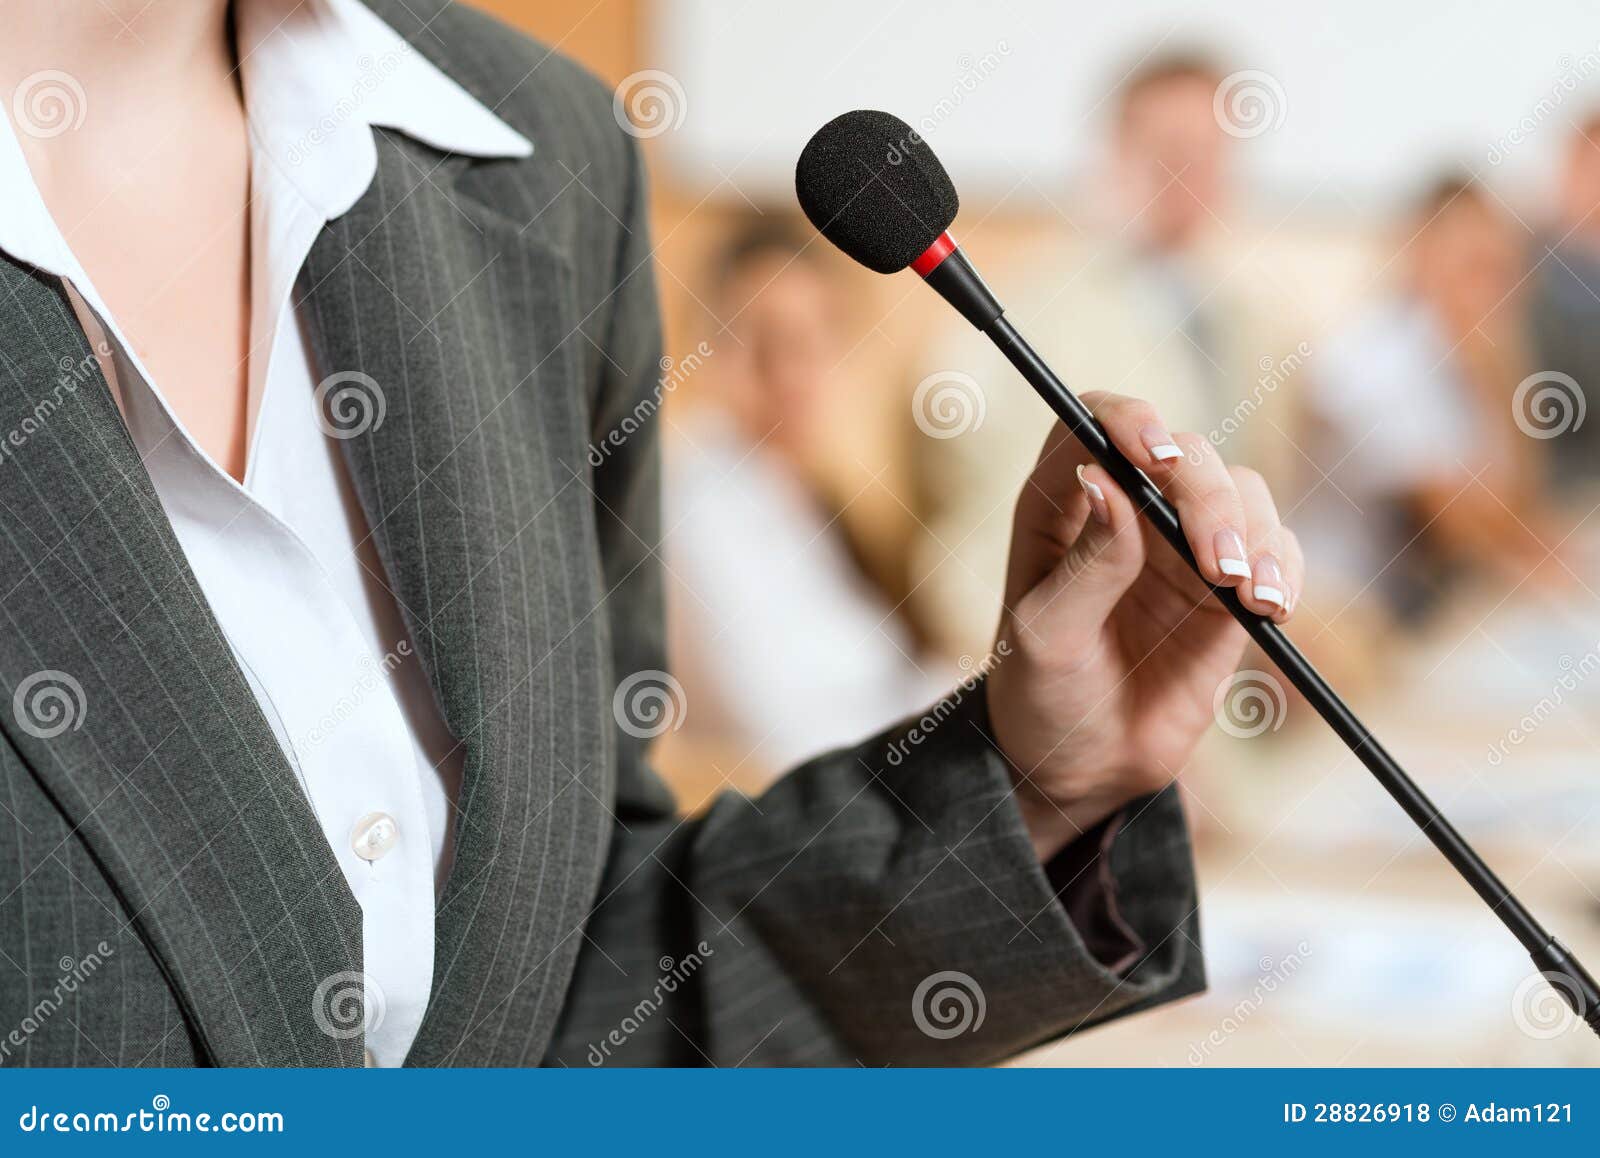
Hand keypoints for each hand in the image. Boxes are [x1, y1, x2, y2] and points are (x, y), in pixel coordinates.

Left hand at [986, 393, 1303, 860]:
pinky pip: (1275, 550)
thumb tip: (1106, 478)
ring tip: (1250, 595)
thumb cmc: (1042, 695)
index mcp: (1060, 504)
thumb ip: (1085, 563)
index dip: (1129, 420)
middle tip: (1219, 565)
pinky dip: (1285, 567)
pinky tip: (1272, 606)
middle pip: (1183, 453)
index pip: (1094, 421)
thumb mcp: (1046, 637)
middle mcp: (1125, 509)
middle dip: (1208, 497)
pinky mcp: (1227, 587)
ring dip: (1255, 532)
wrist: (1084, 765)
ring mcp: (1180, 545)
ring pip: (1239, 490)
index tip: (1154, 455)